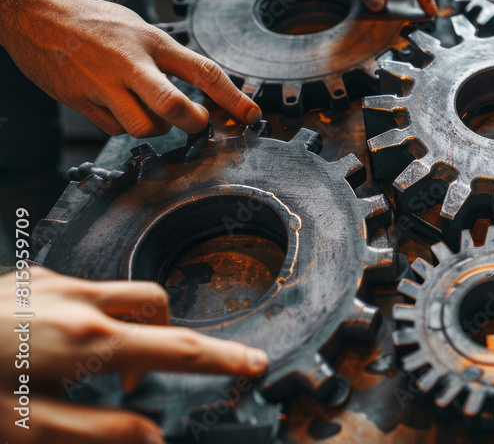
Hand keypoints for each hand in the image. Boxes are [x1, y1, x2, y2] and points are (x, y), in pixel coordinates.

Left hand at [0, 266, 268, 443]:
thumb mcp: (25, 427)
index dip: (225, 358)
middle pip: (158, 306)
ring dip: (128, 324)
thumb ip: (98, 430)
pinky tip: (52, 343)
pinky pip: (82, 288)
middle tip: (135, 383)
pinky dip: (90, 314)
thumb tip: (152, 435)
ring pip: (122, 292)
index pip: (178, 349)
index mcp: (85, 342)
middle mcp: (77, 301)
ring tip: (93, 365)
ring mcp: (51, 283)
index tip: (257, 362)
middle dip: (166, 339)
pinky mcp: (26, 277)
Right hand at [2, 0, 260, 137]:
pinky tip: (117, 106)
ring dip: (156, 128)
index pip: (204, 71)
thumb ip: (169, 58)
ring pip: (143, 127)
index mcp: (152, 42)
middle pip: (174, 107)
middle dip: (193, 123)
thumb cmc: (93, 21)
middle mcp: (130, 64)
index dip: (233, 97)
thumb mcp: (140, 29)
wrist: (35, 12)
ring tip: (150, 111)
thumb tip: (203, 89)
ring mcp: (102, 85)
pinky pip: (114, 130)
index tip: (252, 114)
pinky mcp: (79, 101)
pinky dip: (123, 126)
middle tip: (198, 122)